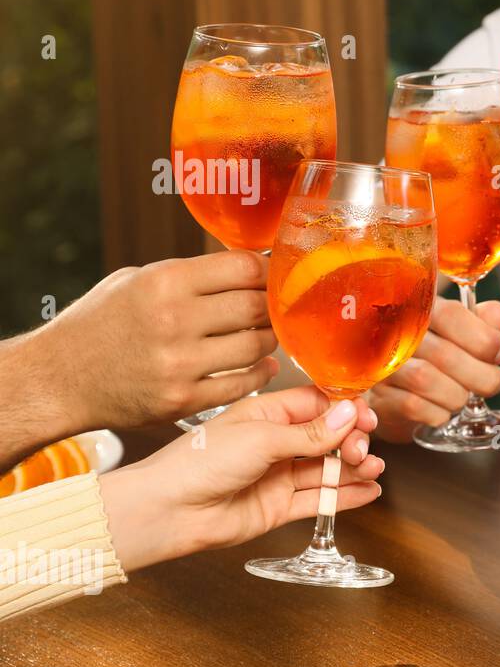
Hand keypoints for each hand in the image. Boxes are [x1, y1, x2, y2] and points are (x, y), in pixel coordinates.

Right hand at [36, 251, 278, 431]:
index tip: (270, 276)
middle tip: (274, 308)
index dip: (265, 271)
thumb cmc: (97, 325)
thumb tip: (245, 268)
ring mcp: (179, 363)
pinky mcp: (182, 399)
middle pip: (256, 305)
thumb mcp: (135, 281)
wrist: (57, 380)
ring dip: (268, 339)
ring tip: (265, 335)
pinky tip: (262, 366)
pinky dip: (259, 374)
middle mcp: (173, 320)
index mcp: (163, 281)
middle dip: (271, 306)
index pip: (243, 267)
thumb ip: (188, 274)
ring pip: (256, 346)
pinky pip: (242, 384)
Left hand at [99, 386, 382, 572]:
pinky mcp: (279, 506)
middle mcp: (275, 443)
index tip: (367, 416)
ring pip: (328, 469)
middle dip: (352, 441)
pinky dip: (347, 496)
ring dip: (354, 468)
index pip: (317, 405)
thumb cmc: (200, 462)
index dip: (345, 410)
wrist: (170, 510)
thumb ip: (310, 433)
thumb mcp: (262, 438)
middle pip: (328, 438)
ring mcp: (278, 475)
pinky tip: (369, 491)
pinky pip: (320, 499)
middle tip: (363, 449)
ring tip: (374, 469)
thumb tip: (348, 416)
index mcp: (267, 414)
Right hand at [368, 296, 499, 441]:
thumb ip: (483, 321)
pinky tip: (444, 410)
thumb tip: (496, 315)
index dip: (483, 337)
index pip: (451, 314)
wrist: (400, 392)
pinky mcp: (379, 397)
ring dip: (458, 395)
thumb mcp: (463, 333)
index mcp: (421, 308)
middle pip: (444, 353)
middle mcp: (395, 332)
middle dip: (481, 376)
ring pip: (425, 380)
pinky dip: (438, 413)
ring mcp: (383, 365)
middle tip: (492, 383)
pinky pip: (412, 405)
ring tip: (465, 397)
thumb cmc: (437, 355)